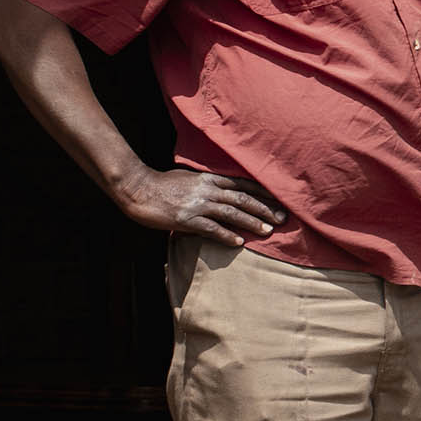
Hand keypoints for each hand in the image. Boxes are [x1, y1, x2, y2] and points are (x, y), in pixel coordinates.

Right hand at [118, 167, 285, 246]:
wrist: (138, 189)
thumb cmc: (162, 185)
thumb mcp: (189, 178)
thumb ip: (208, 184)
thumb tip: (223, 191)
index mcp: (208, 179)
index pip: (242, 185)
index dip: (262, 193)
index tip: (279, 200)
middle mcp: (207, 189)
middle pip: (242, 199)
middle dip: (264, 208)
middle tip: (282, 218)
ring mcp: (197, 204)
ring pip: (231, 213)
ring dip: (251, 222)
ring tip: (268, 231)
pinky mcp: (187, 219)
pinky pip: (211, 228)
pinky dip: (227, 235)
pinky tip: (239, 242)